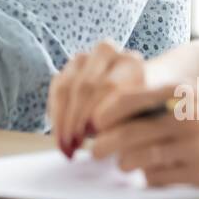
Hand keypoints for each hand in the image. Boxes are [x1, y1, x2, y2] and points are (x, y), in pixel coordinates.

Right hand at [48, 40, 160, 157]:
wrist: (133, 97)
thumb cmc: (138, 112)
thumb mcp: (142, 118)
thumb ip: (127, 123)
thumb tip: (101, 137)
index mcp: (131, 64)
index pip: (110, 87)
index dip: (98, 111)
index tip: (91, 134)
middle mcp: (107, 53)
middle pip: (86, 86)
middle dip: (77, 118)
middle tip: (74, 144)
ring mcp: (84, 58)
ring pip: (67, 87)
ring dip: (63, 119)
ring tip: (65, 144)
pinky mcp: (68, 68)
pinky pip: (56, 90)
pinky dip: (56, 115)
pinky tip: (60, 135)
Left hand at [89, 85, 198, 185]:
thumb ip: (165, 102)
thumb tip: (124, 114)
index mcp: (181, 93)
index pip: (127, 100)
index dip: (105, 114)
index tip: (95, 122)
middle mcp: (184, 117)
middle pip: (127, 134)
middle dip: (104, 145)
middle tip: (95, 151)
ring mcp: (193, 146)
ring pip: (138, 159)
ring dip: (125, 163)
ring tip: (123, 163)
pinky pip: (159, 178)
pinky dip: (149, 177)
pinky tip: (152, 173)